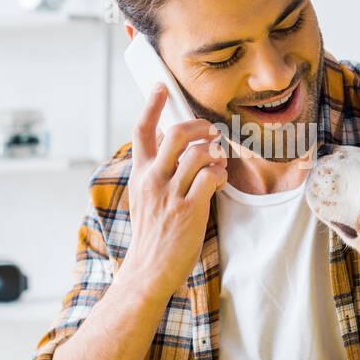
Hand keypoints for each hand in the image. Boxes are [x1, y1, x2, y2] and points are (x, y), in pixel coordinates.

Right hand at [120, 84, 227, 299]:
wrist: (147, 271)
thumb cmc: (151, 236)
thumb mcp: (144, 199)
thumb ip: (156, 175)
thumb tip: (177, 152)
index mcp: (140, 175)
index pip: (141, 131)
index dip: (152, 105)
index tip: (161, 87)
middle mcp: (153, 180)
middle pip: (175, 134)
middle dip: (198, 126)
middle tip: (210, 131)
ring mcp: (170, 194)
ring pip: (197, 154)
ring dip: (214, 152)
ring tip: (218, 161)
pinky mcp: (188, 210)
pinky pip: (210, 177)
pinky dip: (220, 175)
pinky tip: (219, 182)